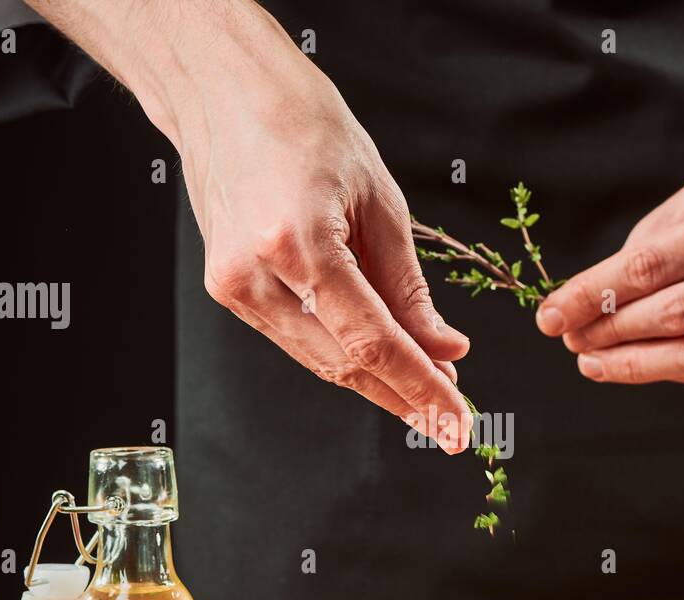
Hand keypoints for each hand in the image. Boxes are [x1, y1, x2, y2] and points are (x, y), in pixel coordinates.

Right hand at [26, 0, 471, 450]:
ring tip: (426, 397)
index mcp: (298, 242)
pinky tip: (380, 363)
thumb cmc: (303, 125)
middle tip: (450, 423)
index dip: (420, 389)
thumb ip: (408, 288)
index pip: (372, 341)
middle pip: (343, 364)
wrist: (226, 92)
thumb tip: (444, 348)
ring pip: (319, 360)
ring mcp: (234, 286)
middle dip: (403, 397)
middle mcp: (256, 274)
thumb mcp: (379, 201)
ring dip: (376, 383)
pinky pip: (297, 338)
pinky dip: (342, 354)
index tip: (457, 423)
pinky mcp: (228, 289)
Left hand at [536, 157, 683, 384]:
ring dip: (633, 364)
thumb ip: (643, 251)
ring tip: (591, 360)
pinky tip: (632, 364)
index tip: (551, 314)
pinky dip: (666, 368)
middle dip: (610, 332)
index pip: (651, 267)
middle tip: (569, 337)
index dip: (593, 295)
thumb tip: (583, 306)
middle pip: (675, 315)